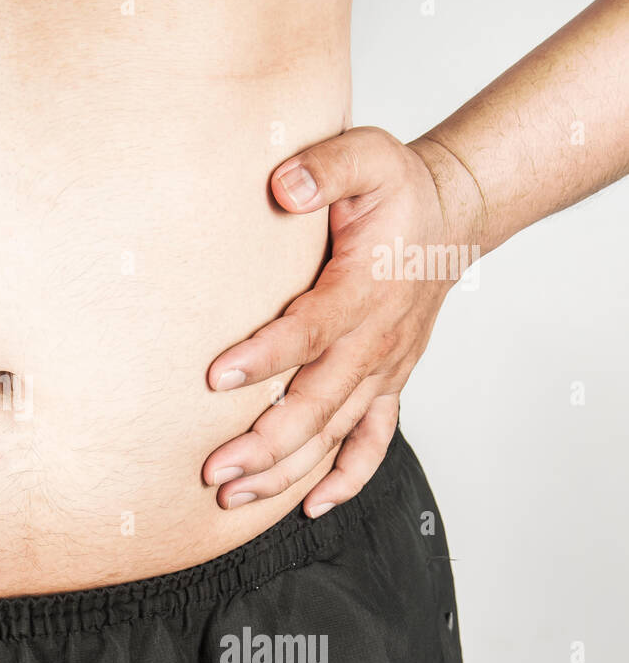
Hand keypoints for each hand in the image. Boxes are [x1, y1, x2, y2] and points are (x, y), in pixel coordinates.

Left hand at [201, 126, 478, 516]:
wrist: (450, 216)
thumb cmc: (396, 188)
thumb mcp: (365, 156)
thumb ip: (324, 167)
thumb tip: (282, 186)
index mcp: (365, 289)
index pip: (310, 331)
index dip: (265, 357)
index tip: (217, 377)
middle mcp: (377, 340)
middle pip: (318, 404)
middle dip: (265, 444)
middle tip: (212, 471)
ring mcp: (385, 368)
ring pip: (336, 433)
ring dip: (287, 470)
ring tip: (232, 497)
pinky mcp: (388, 382)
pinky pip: (373, 441)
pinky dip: (346, 477)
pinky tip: (311, 505)